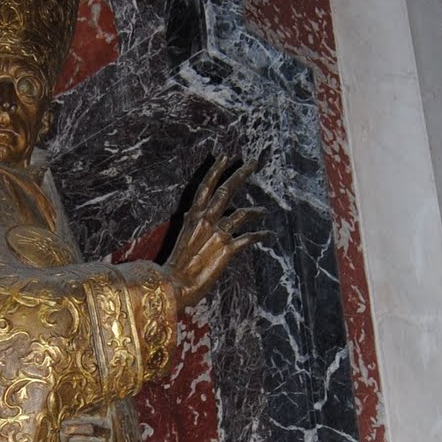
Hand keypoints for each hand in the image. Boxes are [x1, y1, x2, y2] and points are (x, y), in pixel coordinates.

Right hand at [165, 155, 265, 311]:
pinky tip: (267, 235)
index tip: (225, 156)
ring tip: (265, 211)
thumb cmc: (175, 267)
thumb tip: (194, 217)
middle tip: (253, 162)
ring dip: (256, 211)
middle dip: (240, 174)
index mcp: (192, 218)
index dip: (215, 171)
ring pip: (242, 213)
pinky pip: (249, 237)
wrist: (174, 285)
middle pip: (226, 191)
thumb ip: (192, 226)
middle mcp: (206, 221)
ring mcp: (218, 234)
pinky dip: (260, 235)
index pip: (205, 187)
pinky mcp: (227, 249)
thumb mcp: (182, 239)